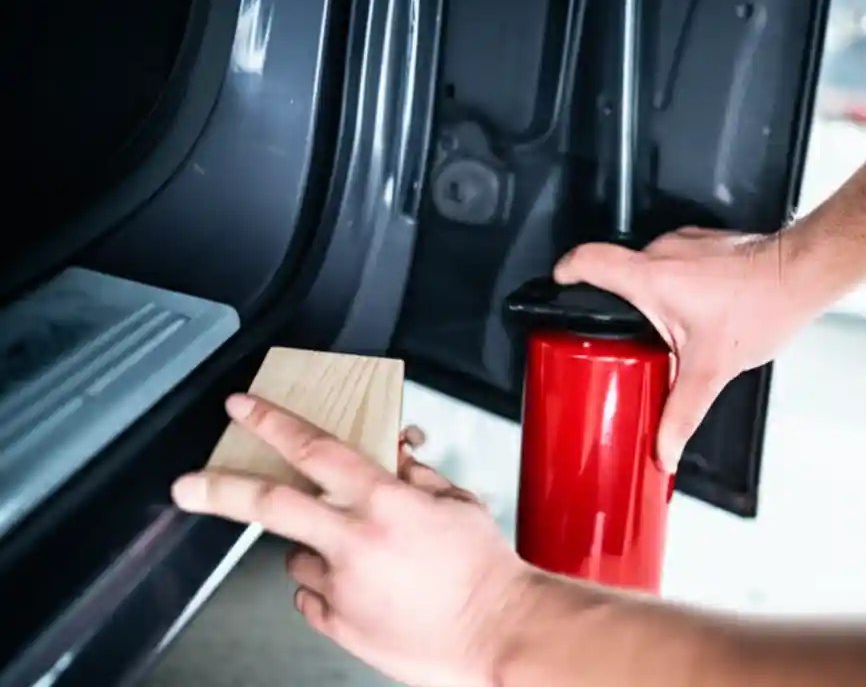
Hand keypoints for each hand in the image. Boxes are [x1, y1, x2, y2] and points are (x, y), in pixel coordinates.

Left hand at [171, 395, 532, 686]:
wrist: (500, 634)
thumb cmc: (486, 572)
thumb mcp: (457, 503)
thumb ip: (413, 477)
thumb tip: (388, 459)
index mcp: (384, 502)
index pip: (313, 448)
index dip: (271, 423)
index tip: (243, 409)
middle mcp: (353, 542)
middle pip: (267, 505)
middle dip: (218, 489)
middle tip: (187, 486)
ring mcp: (340, 588)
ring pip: (297, 555)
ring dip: (317, 547)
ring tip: (364, 557)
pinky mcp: (339, 625)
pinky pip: (312, 596)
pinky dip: (328, 586)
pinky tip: (366, 588)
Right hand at [554, 227, 825, 470]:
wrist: (804, 274)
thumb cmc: (762, 306)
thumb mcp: (712, 370)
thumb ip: (681, 414)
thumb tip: (664, 450)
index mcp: (651, 278)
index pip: (588, 261)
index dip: (565, 271)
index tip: (556, 287)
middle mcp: (663, 252)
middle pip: (618, 273)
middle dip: (616, 306)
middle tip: (618, 338)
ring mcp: (687, 243)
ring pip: (651, 270)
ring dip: (653, 299)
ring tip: (663, 333)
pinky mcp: (708, 244)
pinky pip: (677, 264)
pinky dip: (678, 288)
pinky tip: (696, 316)